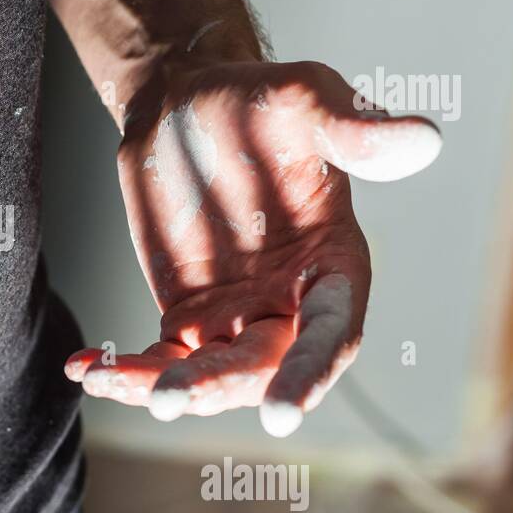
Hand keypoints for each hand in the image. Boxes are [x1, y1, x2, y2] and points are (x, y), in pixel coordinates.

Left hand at [64, 60, 441, 436]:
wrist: (189, 105)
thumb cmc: (262, 100)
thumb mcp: (308, 100)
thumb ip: (356, 129)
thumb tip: (426, 138)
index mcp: (334, 264)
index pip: (331, 331)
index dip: (309, 371)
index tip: (283, 413)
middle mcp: (291, 303)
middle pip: (264, 366)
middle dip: (222, 387)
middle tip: (171, 399)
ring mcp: (237, 317)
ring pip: (209, 373)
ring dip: (165, 386)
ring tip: (114, 379)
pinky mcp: (188, 319)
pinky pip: (162, 359)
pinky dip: (127, 371)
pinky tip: (86, 369)